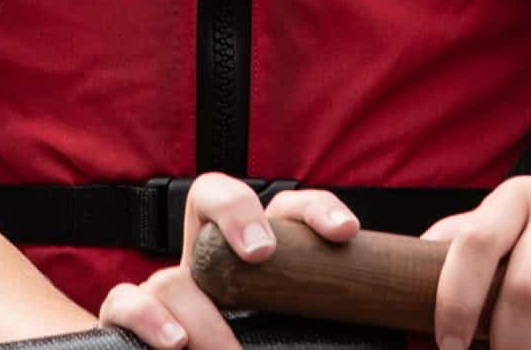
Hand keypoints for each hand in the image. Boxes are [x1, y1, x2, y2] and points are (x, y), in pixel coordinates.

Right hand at [98, 176, 358, 349]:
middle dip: (239, 214)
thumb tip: (406, 330)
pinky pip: (124, 302)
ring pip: (172, 274)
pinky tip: (175, 344)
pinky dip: (146, 319)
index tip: (345, 234)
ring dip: (203, 318)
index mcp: (259, 257)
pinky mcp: (127, 320)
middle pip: (212, 195)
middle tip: (263, 254)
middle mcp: (208, 260)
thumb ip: (339, 323)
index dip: (314, 207)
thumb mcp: (310, 335)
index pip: (284, 208)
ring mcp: (166, 289)